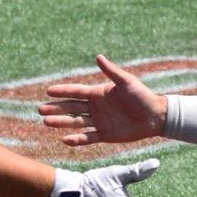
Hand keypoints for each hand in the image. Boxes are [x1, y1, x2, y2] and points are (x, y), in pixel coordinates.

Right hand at [39, 55, 167, 145]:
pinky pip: (88, 137)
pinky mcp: (106, 135)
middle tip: (40, 110)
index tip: (48, 91)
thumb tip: (98, 57)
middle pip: (72, 108)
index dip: (63, 91)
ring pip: (76, 122)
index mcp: (99, 93)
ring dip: (62, 122)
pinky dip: (77, 139)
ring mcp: (100, 121)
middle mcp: (96, 107)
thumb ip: (111, 72)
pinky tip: (65, 139)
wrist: (156, 116)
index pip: (76, 92)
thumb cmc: (143, 96)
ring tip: (47, 122)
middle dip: (56, 108)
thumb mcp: (127, 82)